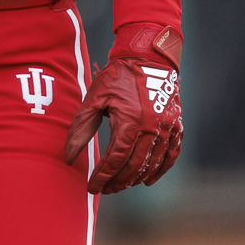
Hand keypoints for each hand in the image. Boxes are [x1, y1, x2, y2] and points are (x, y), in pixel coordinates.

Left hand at [64, 24, 183, 193]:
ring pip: (152, 163)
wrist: (148, 56)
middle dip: (118, 182)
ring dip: (136, 179)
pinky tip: (147, 180)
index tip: (92, 187)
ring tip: (120, 185)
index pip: (115, 159)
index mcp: (130, 122)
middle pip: (134, 166)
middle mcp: (152, 128)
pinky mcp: (176, 125)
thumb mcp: (94, 99)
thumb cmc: (118, 76)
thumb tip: (68, 157)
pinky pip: (172, 154)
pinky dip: (160, 170)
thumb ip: (81, 128)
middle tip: (104, 188)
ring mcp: (167, 127)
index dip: (103, 177)